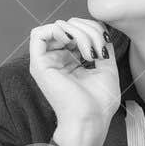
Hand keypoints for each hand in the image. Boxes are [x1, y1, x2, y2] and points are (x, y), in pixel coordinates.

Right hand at [28, 19, 120, 145]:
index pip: (79, 29)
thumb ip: (101, 44)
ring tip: (89, 53)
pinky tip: (71, 41)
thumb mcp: (107, 66)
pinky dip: (57, 30)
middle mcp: (58, 58)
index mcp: (72, 60)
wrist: (91, 120)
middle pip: (70, 25)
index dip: (93, 28)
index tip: (104, 46)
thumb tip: (99, 27)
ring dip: (78, 32)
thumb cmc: (99, 103)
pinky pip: (38, 34)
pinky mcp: (38, 65)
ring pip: (58, 26)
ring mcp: (47, 61)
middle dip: (89, 30)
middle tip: (98, 50)